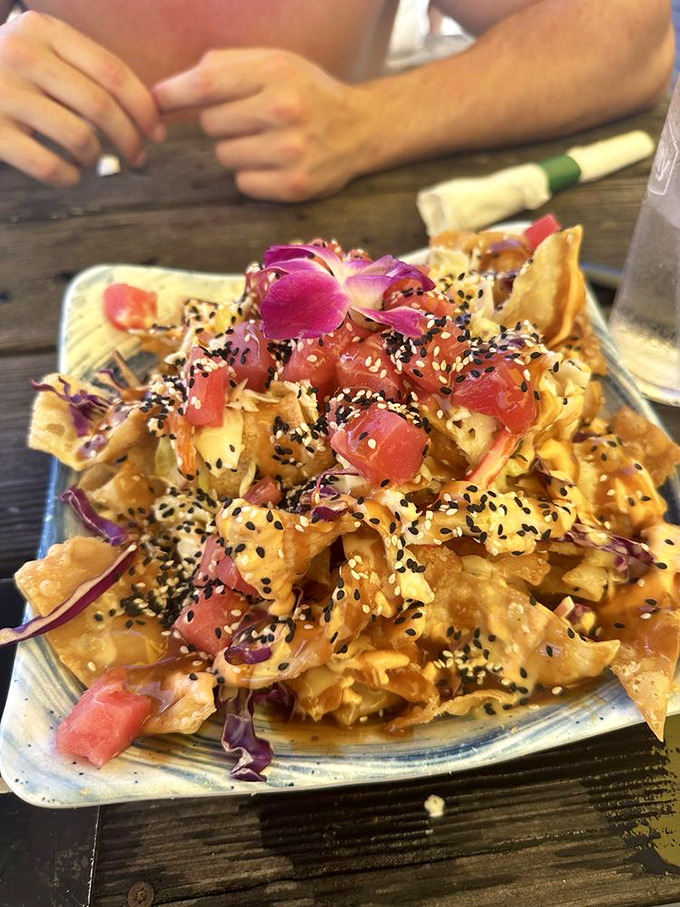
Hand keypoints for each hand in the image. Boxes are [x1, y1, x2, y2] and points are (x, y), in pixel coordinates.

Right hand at [0, 11, 164, 185]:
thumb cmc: (7, 79)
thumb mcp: (38, 54)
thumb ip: (83, 70)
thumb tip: (150, 111)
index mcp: (41, 30)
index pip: (112, 71)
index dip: (144, 107)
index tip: (158, 132)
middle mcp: (20, 54)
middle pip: (102, 107)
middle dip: (132, 139)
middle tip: (140, 158)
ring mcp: (2, 92)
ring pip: (80, 138)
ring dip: (98, 158)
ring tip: (93, 161)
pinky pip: (51, 167)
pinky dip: (70, 177)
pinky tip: (69, 174)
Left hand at [153, 49, 371, 201]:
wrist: (361, 129)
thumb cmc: (306, 92)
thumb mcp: (274, 62)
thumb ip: (224, 67)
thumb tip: (167, 90)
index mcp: (275, 72)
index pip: (206, 84)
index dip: (173, 94)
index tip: (154, 102)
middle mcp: (283, 110)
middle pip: (211, 124)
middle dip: (221, 122)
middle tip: (251, 119)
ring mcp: (290, 151)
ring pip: (225, 156)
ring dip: (236, 150)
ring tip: (266, 141)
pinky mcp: (294, 185)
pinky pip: (243, 183)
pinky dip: (252, 175)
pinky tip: (274, 163)